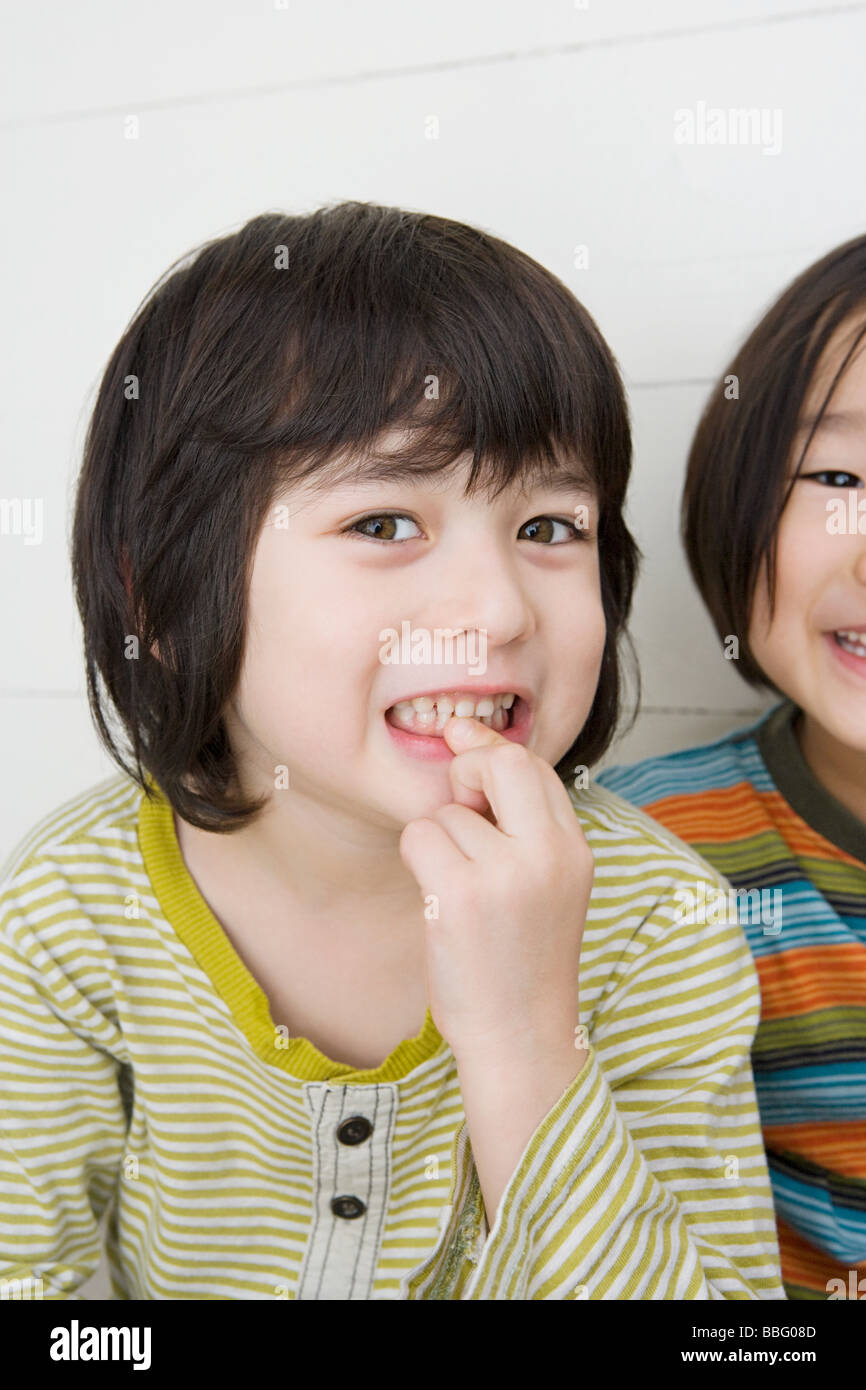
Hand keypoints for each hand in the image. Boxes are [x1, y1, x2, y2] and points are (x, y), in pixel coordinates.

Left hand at [398, 715, 593, 1062]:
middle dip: (467, 769)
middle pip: (504, 762)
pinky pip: (420, 836)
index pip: (537, 767)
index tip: (463, 745)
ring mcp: (507, 875)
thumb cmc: (521, 963)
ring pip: (447, 812)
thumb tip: (470, 745)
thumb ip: (525, 827)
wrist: (520, 1039)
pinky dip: (417, 862)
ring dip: (438, 843)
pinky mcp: (461, 895)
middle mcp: (550, 856)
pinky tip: (437, 902)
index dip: (494, 751)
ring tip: (458, 892)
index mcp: (576, 851)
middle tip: (458, 808)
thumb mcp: (547, 887)